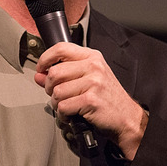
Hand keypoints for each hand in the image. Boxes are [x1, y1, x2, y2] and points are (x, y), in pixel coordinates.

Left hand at [35, 42, 146, 159]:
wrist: (127, 117)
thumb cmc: (108, 97)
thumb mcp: (88, 79)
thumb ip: (63, 75)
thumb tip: (39, 75)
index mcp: (92, 57)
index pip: (61, 48)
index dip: (45, 58)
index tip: (41, 68)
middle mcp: (93, 67)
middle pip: (55, 72)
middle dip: (49, 87)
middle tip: (55, 94)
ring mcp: (93, 83)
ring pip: (57, 91)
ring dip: (56, 103)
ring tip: (66, 105)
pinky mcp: (91, 100)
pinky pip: (63, 106)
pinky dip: (63, 114)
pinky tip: (70, 114)